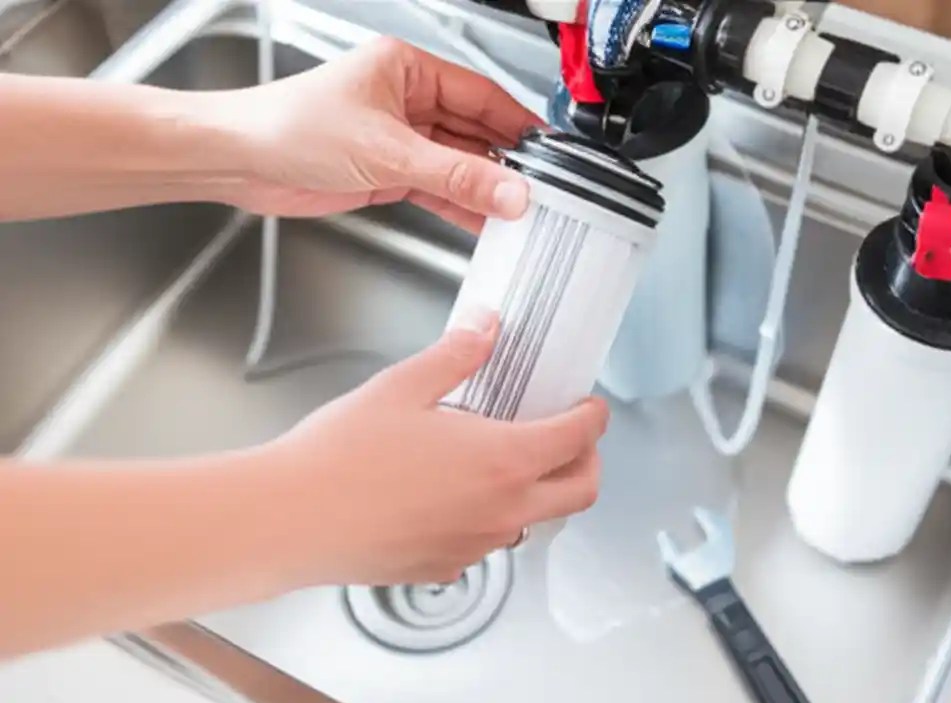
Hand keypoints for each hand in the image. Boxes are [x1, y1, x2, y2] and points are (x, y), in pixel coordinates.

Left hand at [218, 37, 542, 231]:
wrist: (237, 162)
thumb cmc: (288, 128)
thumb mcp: (388, 152)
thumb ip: (456, 176)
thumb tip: (510, 190)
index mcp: (407, 70)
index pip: (483, 95)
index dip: (519, 124)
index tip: (550, 153)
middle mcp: (406, 100)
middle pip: (474, 132)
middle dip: (506, 163)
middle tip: (541, 191)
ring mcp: (398, 138)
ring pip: (458, 164)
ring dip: (485, 189)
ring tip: (518, 212)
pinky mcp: (387, 173)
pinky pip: (437, 188)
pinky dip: (460, 206)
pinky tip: (484, 222)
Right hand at [264, 310, 608, 586]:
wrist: (290, 519)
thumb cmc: (340, 458)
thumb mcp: (404, 386)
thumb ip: (457, 355)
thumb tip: (486, 329)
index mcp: (504, 460)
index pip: (579, 440)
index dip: (593, 418)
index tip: (588, 407)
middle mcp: (501, 511)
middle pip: (580, 493)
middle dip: (587, 463)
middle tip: (569, 439)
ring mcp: (474, 547)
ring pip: (532, 522)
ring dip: (535, 493)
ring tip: (503, 463)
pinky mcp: (443, 569)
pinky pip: (485, 546)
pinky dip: (487, 520)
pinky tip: (454, 497)